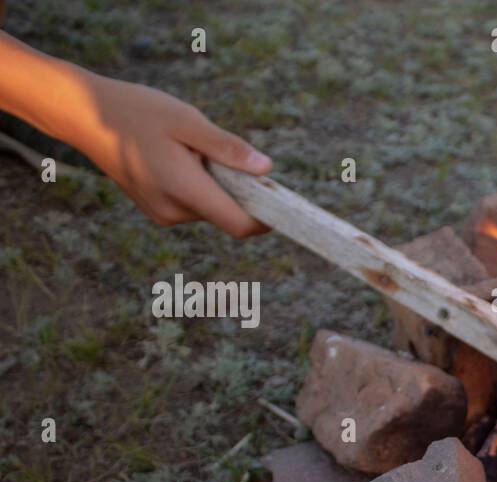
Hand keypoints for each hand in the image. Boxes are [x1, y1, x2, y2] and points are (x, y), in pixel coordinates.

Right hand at [70, 73, 272, 237]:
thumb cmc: (138, 112)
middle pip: (227, 214)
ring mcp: (162, 214)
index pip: (238, 225)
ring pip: (210, 208)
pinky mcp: (156, 210)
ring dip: (216, 186)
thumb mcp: (188, 121)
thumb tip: (266, 169)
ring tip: (192, 152)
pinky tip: (179, 158)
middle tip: (227, 154)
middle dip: (238, 191)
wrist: (85, 116)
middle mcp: (173, 212)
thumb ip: (228, 148)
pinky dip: (199, 186)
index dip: (265, 219)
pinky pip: (193, 204)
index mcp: (185, 191)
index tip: (280, 201)